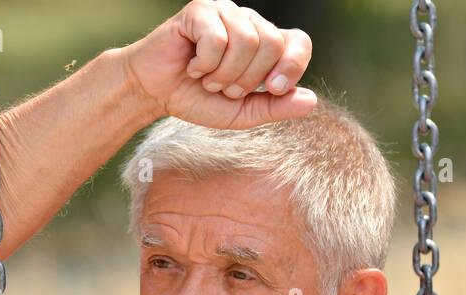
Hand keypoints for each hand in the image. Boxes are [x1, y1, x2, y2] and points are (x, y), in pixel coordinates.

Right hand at [122, 0, 314, 128]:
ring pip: (246, 40)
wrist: (155, 93)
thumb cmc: (198, 99)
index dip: (293, 65)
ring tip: (208, 80)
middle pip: (272, 42)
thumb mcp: (241, 113)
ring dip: (224, 73)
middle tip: (225, 89)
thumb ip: (275, 107)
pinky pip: (217, 38)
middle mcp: (249, 22)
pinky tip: (192, 66)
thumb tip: (310, 100)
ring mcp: (225, 12)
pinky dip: (204, 63)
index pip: (298, 41)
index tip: (274, 89)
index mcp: (265, 43)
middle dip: (248, 78)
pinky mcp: (200, 10)